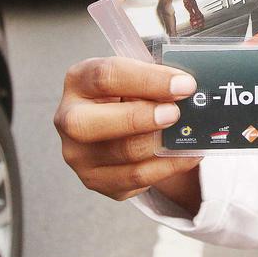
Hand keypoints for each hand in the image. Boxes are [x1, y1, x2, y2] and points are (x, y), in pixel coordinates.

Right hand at [55, 57, 201, 204]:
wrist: (120, 124)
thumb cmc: (130, 93)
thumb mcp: (136, 76)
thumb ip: (156, 78)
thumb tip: (188, 88)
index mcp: (78, 81)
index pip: (105, 77)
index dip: (147, 80)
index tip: (183, 84)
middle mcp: (69, 119)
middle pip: (93, 123)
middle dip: (140, 118)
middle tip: (175, 113)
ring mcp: (79, 154)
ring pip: (122, 153)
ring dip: (161, 143)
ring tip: (187, 133)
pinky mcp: (96, 180)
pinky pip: (136, 177)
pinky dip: (168, 165)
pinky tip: (188, 153)